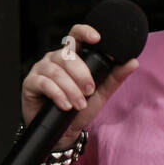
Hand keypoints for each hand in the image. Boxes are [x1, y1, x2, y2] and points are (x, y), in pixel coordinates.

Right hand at [20, 23, 139, 143]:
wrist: (64, 132)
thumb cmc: (80, 109)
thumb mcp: (101, 93)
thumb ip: (115, 77)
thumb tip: (133, 61)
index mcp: (72, 56)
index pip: (75, 35)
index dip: (84, 32)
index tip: (97, 39)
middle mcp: (55, 58)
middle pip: (67, 55)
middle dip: (81, 74)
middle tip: (90, 91)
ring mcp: (41, 69)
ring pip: (56, 71)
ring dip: (71, 89)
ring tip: (79, 104)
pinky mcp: (30, 83)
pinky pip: (44, 83)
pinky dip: (57, 95)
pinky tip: (65, 105)